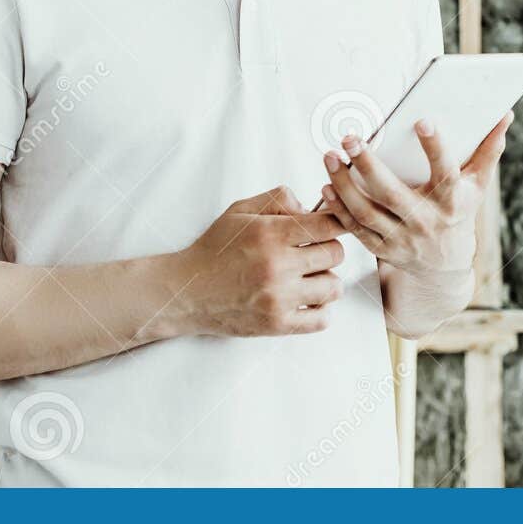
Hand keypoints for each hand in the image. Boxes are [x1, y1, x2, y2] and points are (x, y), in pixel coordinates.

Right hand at [174, 186, 347, 335]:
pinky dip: (321, 309)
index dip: (335, 222)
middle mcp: (278, 265)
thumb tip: (309, 207)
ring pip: (333, 286)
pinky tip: (308, 300)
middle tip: (314, 251)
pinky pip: (322, 319)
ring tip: (309, 277)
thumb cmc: (215, 249)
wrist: (187, 291)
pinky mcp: (277, 324)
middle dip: (329, 249)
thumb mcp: (240, 210)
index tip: (330, 226)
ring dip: (326, 280)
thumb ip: (278, 199)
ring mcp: (279, 298)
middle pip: (335, 254)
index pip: (328, 224)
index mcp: (270, 234)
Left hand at [319, 111, 512, 276]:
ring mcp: (402, 238)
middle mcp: (426, 221)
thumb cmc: (460, 214)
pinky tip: (326, 185)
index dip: (435, 147)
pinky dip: (338, 208)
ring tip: (330, 156)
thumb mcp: (478, 185)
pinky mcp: (382, 248)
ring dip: (343, 184)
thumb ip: (489, 150)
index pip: (445, 172)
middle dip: (367, 163)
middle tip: (349, 138)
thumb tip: (505, 115)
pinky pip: (355, 228)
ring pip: (366, 212)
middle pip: (392, 193)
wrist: (445, 268)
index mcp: (452, 201)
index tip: (422, 121)